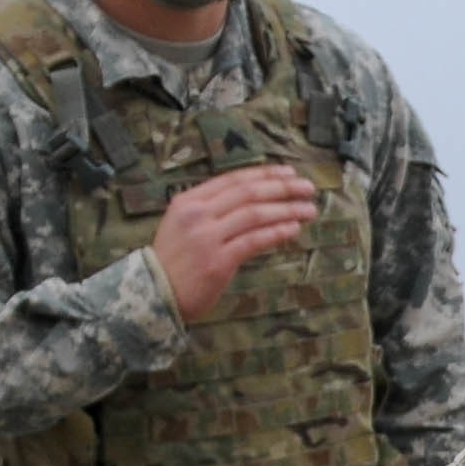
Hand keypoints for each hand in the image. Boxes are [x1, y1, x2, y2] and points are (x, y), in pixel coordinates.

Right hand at [151, 165, 319, 321]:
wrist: (154, 292)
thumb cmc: (175, 259)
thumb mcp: (184, 224)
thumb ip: (213, 210)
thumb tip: (254, 200)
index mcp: (188, 200)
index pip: (233, 180)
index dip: (264, 174)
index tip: (290, 173)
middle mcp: (197, 214)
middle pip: (248, 193)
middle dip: (282, 188)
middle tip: (308, 188)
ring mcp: (206, 237)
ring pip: (254, 215)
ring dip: (286, 210)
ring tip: (309, 210)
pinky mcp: (218, 261)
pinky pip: (254, 241)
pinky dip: (277, 233)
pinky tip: (294, 229)